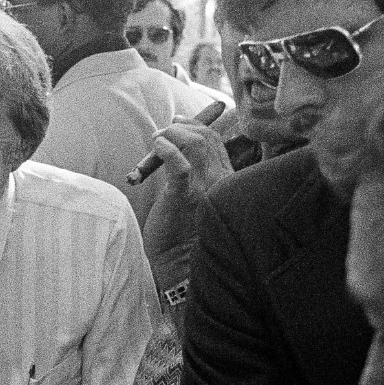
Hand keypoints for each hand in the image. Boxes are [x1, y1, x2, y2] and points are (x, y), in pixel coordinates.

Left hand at [140, 115, 235, 269]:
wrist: (178, 264)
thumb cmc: (182, 230)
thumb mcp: (195, 196)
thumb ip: (193, 173)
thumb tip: (176, 144)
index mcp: (226, 179)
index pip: (216, 140)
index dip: (196, 124)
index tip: (177, 121)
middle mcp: (220, 180)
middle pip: (207, 137)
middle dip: (182, 126)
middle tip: (163, 130)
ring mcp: (205, 188)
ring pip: (195, 143)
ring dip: (172, 133)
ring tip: (158, 138)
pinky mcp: (184, 197)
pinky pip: (178, 165)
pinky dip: (166, 149)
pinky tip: (157, 145)